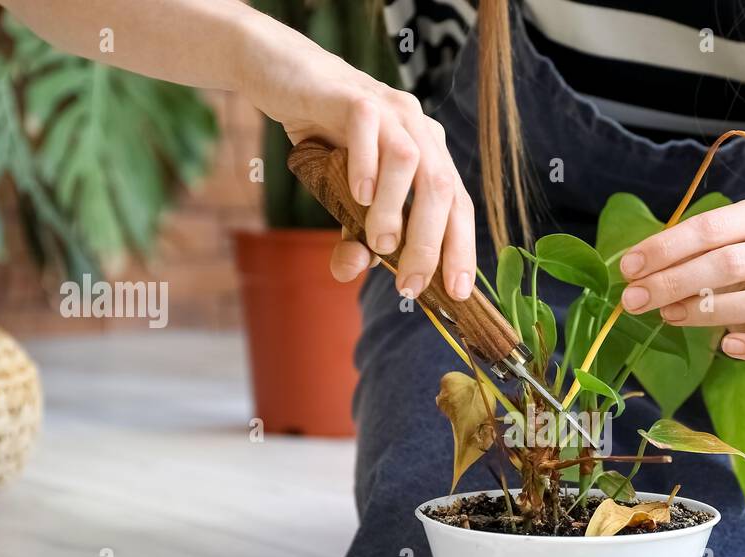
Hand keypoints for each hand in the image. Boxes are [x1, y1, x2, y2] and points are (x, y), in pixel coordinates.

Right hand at [239, 28, 475, 298]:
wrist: (283, 77)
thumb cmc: (324, 139)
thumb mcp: (341, 196)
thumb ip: (352, 232)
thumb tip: (350, 271)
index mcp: (429, 154)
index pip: (458, 205)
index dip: (461, 249)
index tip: (457, 292)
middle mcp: (419, 130)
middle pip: (441, 188)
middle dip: (431, 243)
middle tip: (409, 284)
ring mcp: (389, 109)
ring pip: (409, 160)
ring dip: (396, 209)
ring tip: (380, 243)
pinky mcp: (354, 96)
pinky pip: (369, 129)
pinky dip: (366, 166)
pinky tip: (359, 195)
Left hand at [617, 198, 744, 362]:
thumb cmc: (739, 263)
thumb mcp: (714, 246)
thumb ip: (681, 253)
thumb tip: (633, 273)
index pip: (710, 227)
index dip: (665, 248)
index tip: (629, 268)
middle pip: (730, 263)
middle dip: (674, 282)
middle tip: (635, 299)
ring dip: (707, 312)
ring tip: (668, 316)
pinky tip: (727, 346)